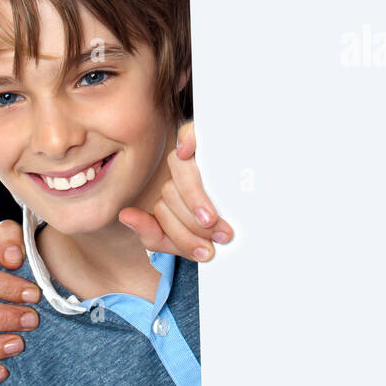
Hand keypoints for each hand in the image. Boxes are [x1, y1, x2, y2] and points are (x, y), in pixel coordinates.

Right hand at [0, 218, 40, 385]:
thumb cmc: (4, 263)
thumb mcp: (7, 242)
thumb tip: (13, 257)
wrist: (1, 287)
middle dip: (1, 319)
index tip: (34, 294)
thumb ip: (9, 237)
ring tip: (19, 345)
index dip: (5, 286)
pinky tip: (3, 373)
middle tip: (33, 320)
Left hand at [118, 120, 233, 260]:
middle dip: (193, 223)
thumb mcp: (189, 237)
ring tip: (217, 219)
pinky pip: (188, 133)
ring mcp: (189, 155)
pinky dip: (186, 141)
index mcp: (170, 198)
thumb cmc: (225, 217)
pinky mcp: (200, 135)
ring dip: (196, 199)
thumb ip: (155, 234)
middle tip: (220, 237)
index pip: (161, 214)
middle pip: (170, 196)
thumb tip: (124, 215)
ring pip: (180, 174)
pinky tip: (187, 152)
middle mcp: (176, 176)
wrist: (261, 198)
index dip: (180, 236)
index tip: (205, 252)